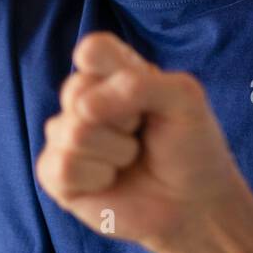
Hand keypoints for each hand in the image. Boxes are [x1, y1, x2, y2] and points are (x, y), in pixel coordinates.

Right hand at [36, 32, 252, 252]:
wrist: (195, 203)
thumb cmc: (190, 147)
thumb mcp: (183, 99)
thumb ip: (139, 84)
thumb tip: (83, 108)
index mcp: (111, 72)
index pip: (93, 50)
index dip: (117, 71)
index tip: (148, 92)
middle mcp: (83, 99)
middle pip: (78, 89)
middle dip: (124, 117)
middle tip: (142, 131)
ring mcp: (66, 136)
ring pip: (75, 131)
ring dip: (116, 151)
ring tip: (131, 158)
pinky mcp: (56, 174)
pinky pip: (63, 166)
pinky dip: (98, 177)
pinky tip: (111, 180)